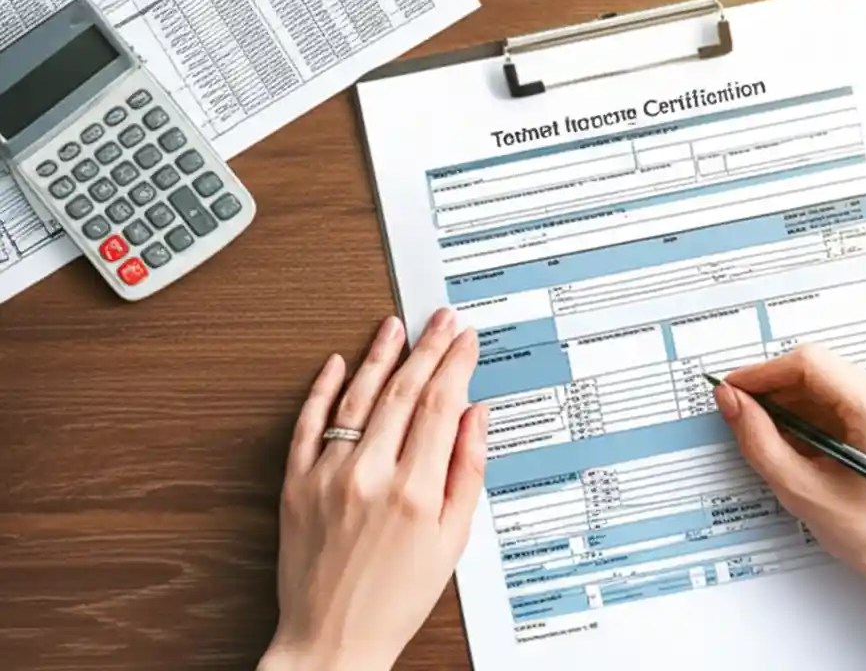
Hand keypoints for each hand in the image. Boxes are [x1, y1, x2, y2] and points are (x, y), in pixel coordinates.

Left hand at [259, 309, 485, 670]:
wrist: (332, 639)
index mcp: (416, 491)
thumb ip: (467, 472)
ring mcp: (328, 476)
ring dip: (379, 356)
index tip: (466, 339)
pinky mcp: (295, 484)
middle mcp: (370, 476)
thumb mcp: (452, 541)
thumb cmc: (396, 598)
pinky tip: (339, 364)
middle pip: (404, 392)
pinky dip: (322, 390)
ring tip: (394, 327)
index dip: (456, 364)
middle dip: (427, 347)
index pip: (442, 406)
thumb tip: (476, 417)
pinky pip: (308, 424)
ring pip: (357, 398)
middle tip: (440, 320)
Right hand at [713, 345, 865, 590]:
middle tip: (745, 420)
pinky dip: (820, 417)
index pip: (809, 363)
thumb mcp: (804, 491)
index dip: (762, 373)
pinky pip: (849, 399)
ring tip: (778, 444)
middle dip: (777, 394)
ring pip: (832, 385)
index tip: (732, 389)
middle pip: (820, 372)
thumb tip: (731, 400)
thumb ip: (759, 440)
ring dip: (798, 407)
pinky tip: (807, 449)